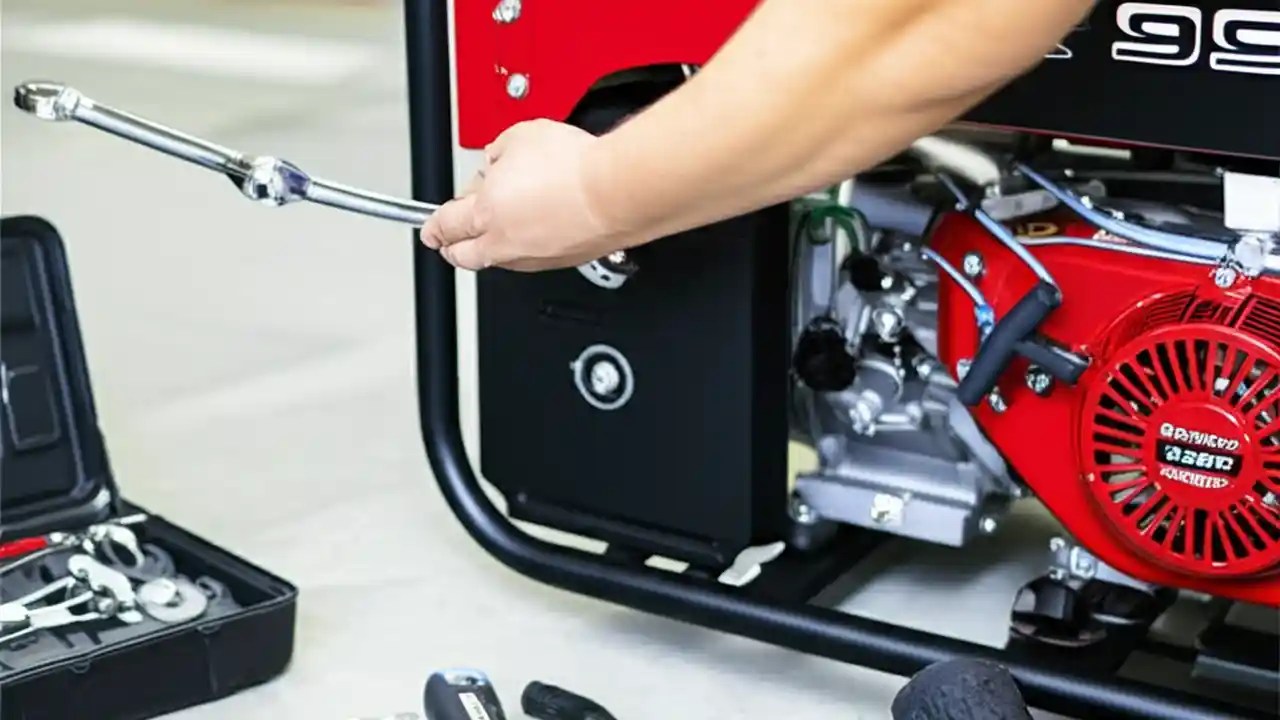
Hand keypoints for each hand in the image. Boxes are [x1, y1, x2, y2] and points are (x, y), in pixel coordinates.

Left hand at [420, 119, 628, 271]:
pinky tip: (535, 227)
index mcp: (484, 212)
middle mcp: (505, 243)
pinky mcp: (562, 261)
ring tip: (498, 226)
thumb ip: (497, 153)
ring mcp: (534, 257)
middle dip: (452, 247)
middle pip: (464, 256)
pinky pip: (531, 259)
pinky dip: (524, 248)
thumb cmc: (574, 166)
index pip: (445, 225)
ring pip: (497, 261)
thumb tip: (495, 163)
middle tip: (449, 239)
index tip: (430, 228)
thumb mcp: (519, 137)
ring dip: (489, 248)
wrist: (617, 193)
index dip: (433, 226)